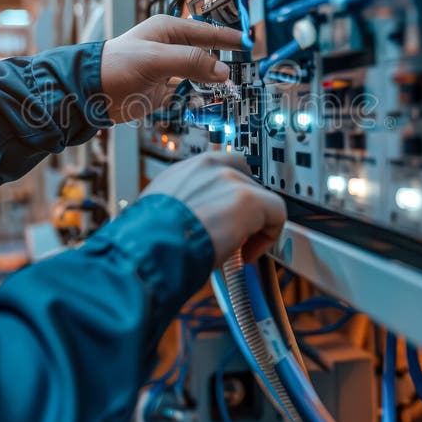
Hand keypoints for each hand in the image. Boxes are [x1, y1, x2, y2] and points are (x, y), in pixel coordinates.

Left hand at [101, 15, 243, 123]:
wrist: (90, 93)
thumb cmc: (115, 66)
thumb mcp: (156, 59)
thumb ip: (190, 62)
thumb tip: (223, 71)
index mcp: (168, 30)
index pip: (206, 31)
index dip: (228, 37)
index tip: (249, 43)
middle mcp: (170, 47)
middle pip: (206, 52)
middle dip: (225, 61)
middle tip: (246, 69)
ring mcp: (167, 69)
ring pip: (199, 73)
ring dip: (214, 80)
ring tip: (233, 88)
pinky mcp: (162, 89)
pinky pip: (189, 90)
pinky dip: (200, 95)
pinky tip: (211, 99)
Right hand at [141, 152, 286, 266]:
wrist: (147, 247)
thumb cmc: (145, 239)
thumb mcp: (159, 213)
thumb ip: (180, 208)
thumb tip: (188, 225)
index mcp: (185, 169)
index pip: (220, 168)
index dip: (228, 194)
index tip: (226, 216)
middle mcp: (209, 167)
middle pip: (245, 178)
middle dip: (244, 207)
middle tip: (234, 233)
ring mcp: (230, 179)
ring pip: (261, 197)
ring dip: (254, 224)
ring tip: (238, 249)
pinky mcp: (248, 199)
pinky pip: (277, 213)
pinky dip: (268, 236)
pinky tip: (248, 254)